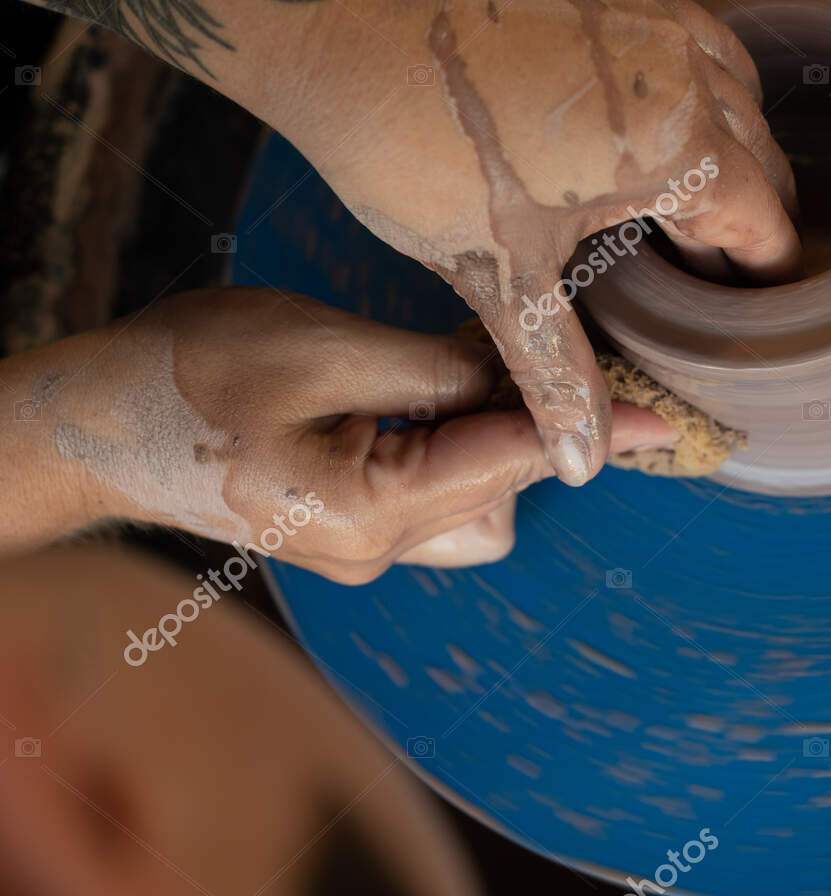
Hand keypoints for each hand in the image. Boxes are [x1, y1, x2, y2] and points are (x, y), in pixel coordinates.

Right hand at [0, 288, 676, 578]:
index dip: (596, 431)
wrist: (91, 423)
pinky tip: (408, 394)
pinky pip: (429, 500)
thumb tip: (515, 370)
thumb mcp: (317, 346)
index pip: (514, 463)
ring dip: (479, 441)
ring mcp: (358, 549)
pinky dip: (443, 449)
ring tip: (436, 368)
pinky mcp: (343, 530)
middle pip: (502, 496)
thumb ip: (431, 365)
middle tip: (509, 349)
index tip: (674, 421)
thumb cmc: (186, 376)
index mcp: (373, 509)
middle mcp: (377, 549)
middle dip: (520, 428)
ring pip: (471, 506)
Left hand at [284, 0, 799, 485]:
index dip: (759, 280)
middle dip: (746, 220)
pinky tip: (646, 127)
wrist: (339, 27)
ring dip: (727, 151)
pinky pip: (686, 43)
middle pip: (760, 157)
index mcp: (674, 145)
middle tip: (709, 278)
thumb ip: (557, 370)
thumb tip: (584, 460)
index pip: (763, 223)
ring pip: (732, 92)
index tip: (745, 317)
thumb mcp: (499, 275)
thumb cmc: (418, 148)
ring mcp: (648, 17)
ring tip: (682, 206)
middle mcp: (682, 69)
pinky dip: (692, 92)